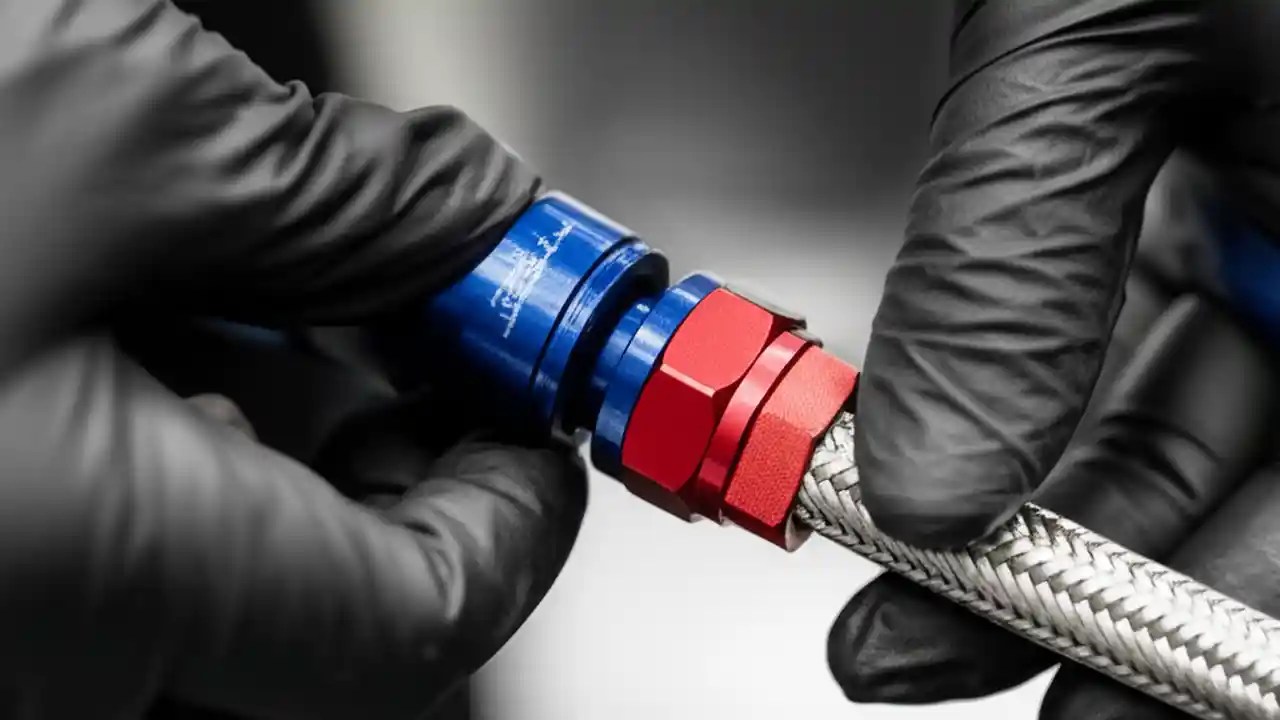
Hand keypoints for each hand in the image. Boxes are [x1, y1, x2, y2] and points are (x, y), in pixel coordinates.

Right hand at [0, 2, 584, 717]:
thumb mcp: (112, 129)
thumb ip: (341, 191)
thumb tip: (473, 210)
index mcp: (118, 581)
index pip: (436, 617)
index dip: (526, 497)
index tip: (547, 388)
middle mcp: (51, 651)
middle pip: (339, 574)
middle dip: (406, 418)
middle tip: (431, 291)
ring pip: (230, 538)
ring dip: (290, 396)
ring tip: (275, 261)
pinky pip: (120, 515)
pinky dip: (181, 407)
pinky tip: (151, 294)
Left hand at [836, 1, 1279, 716]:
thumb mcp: (1100, 45)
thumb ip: (1020, 273)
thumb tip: (943, 479)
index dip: (1185, 646)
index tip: (1053, 705)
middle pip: (1253, 495)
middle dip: (1077, 585)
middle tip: (927, 651)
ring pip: (1191, 423)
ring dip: (1039, 501)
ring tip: (901, 578)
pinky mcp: (1224, 179)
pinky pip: (1145, 330)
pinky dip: (1049, 393)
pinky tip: (958, 444)